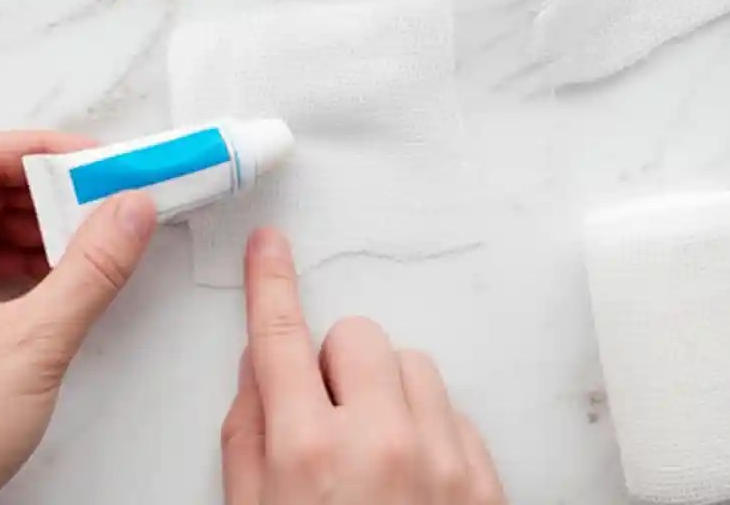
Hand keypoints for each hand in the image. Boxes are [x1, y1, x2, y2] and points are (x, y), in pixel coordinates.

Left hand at [0, 131, 156, 504]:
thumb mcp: (34, 345)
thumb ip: (92, 268)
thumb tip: (133, 206)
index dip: (47, 153)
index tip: (104, 165)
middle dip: (50, 192)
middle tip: (111, 202)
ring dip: (38, 227)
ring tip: (94, 243)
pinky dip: (19, 259)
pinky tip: (61, 275)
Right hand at [221, 229, 506, 503]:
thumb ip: (247, 438)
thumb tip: (258, 372)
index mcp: (308, 452)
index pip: (281, 337)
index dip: (270, 284)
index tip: (269, 248)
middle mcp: (380, 445)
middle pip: (360, 335)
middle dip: (338, 366)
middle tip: (327, 419)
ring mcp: (441, 461)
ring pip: (415, 367)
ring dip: (388, 396)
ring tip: (373, 455)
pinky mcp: (482, 482)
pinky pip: (456, 415)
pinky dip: (429, 434)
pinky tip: (410, 481)